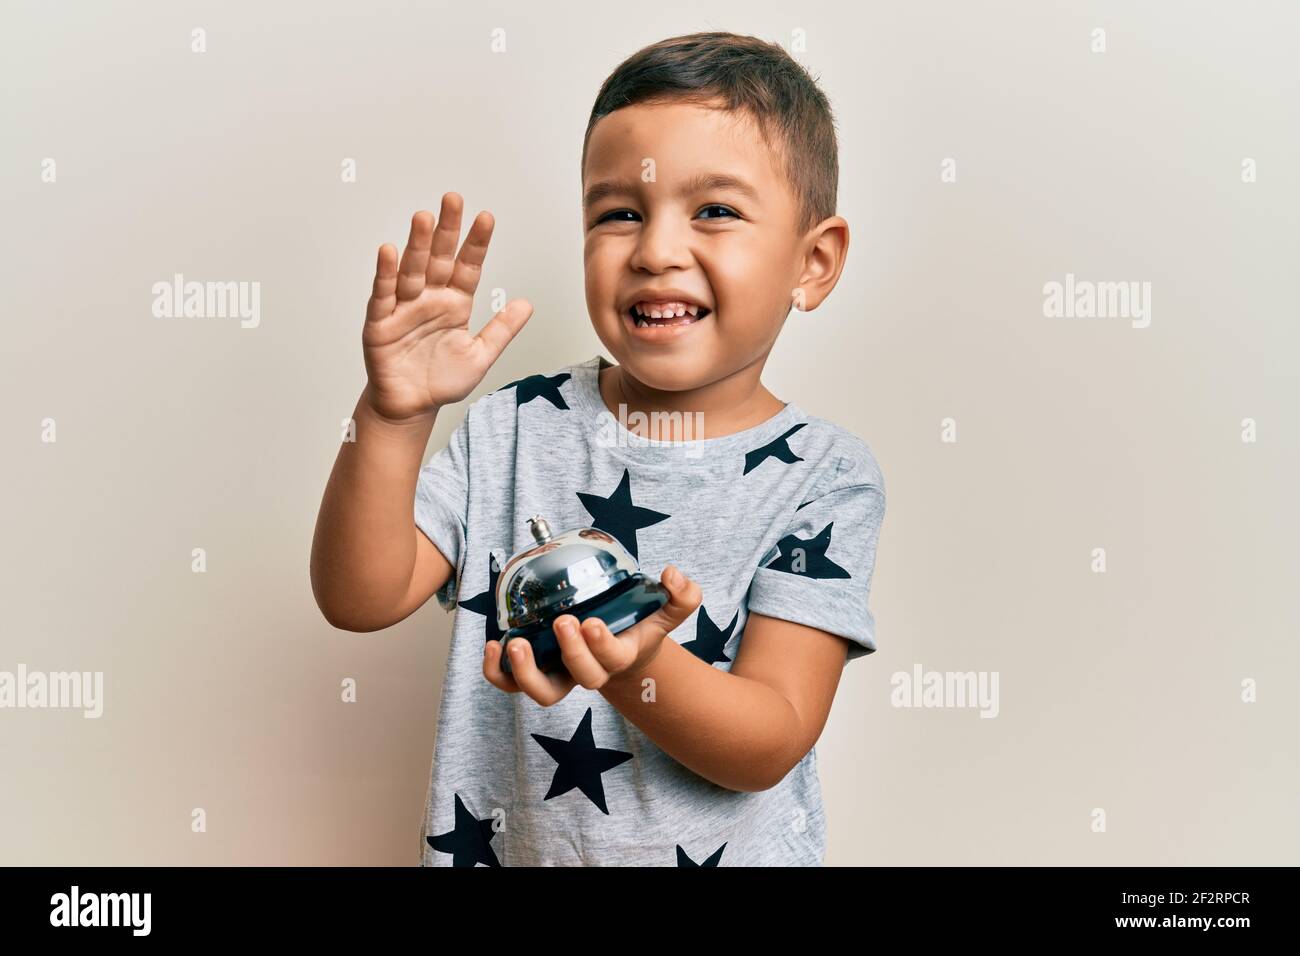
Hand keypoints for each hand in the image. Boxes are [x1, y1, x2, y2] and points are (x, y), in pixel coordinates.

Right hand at [362, 193, 533, 421]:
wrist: (411, 407)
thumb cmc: (440, 381)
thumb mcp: (480, 356)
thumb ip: (502, 330)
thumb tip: (527, 304)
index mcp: (455, 304)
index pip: (468, 267)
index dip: (476, 243)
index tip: (487, 218)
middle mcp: (429, 299)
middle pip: (439, 259)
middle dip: (446, 230)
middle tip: (453, 199)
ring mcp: (404, 308)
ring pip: (412, 270)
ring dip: (417, 244)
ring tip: (424, 218)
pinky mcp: (380, 323)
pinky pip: (383, 295)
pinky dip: (385, 274)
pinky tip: (388, 251)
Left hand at [482, 565, 701, 705]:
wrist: (620, 645)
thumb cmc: (639, 624)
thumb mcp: (664, 609)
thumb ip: (681, 594)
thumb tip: (672, 574)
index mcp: (620, 655)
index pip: (613, 658)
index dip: (601, 645)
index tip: (592, 622)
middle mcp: (590, 671)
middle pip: (583, 678)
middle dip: (572, 653)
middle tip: (563, 622)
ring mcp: (561, 674)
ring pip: (543, 692)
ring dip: (527, 673)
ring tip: (516, 645)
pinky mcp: (536, 669)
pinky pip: (511, 682)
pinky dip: (498, 672)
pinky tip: (493, 646)